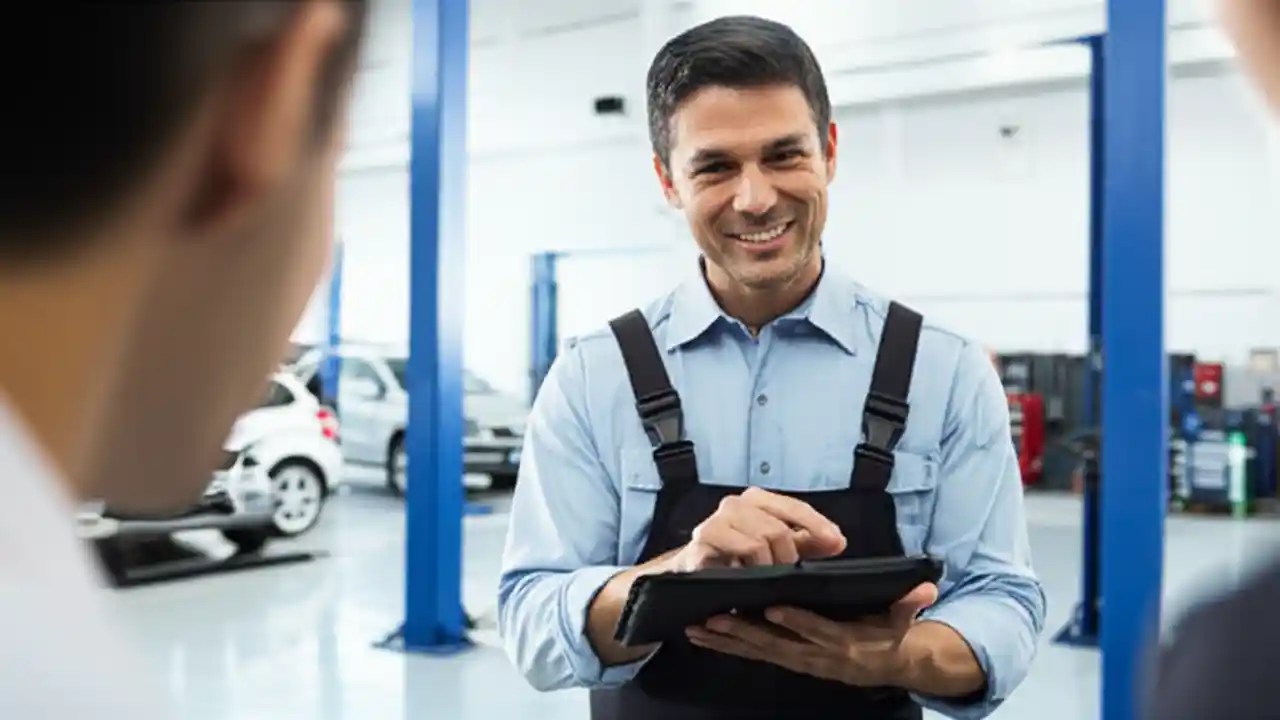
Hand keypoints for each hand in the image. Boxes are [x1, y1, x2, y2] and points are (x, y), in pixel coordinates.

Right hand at [665, 487, 846, 571]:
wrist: (695, 570)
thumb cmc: (739, 556)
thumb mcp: (777, 547)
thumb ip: (808, 543)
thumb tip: (838, 541)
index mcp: (756, 500)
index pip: (795, 507)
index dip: (817, 525)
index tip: (837, 543)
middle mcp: (735, 504)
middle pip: (778, 528)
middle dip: (788, 557)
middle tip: (787, 576)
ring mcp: (715, 522)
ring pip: (758, 542)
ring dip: (767, 567)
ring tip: (765, 580)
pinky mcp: (700, 543)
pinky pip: (734, 555)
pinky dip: (746, 570)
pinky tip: (746, 579)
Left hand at [685, 582, 939, 686]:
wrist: (887, 665)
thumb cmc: (890, 634)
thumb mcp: (902, 619)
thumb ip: (908, 605)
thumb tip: (926, 589)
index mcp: (843, 642)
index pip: (818, 631)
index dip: (796, 621)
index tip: (773, 606)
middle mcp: (816, 656)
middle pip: (776, 645)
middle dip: (744, 633)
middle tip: (715, 618)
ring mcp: (799, 660)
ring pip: (758, 652)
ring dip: (727, 642)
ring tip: (697, 628)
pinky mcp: (786, 659)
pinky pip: (753, 655)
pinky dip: (727, 647)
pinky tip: (701, 638)